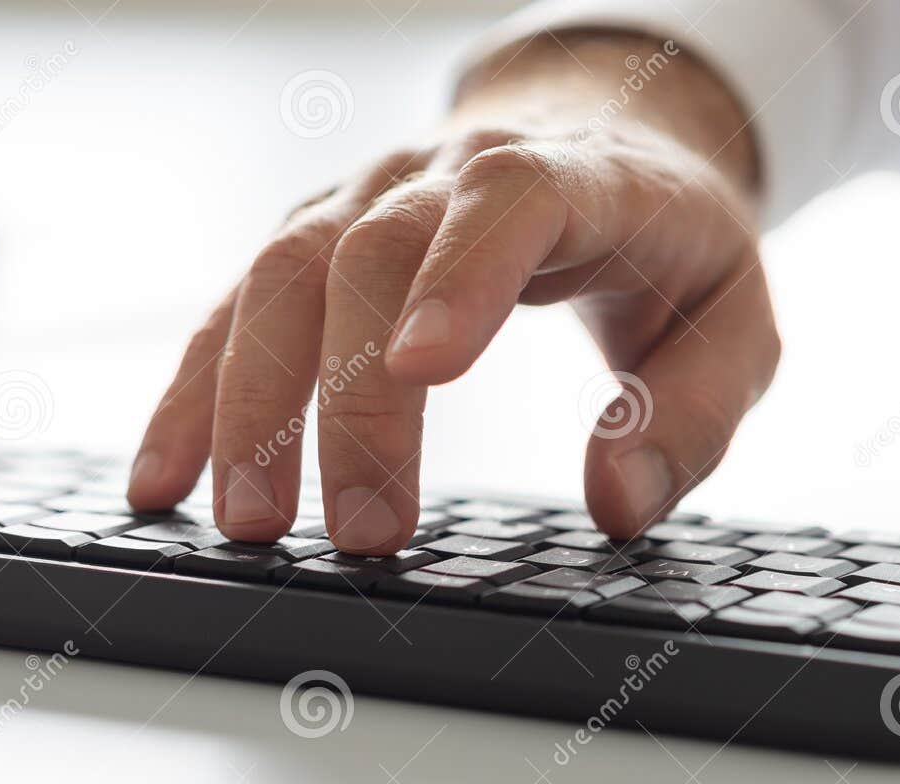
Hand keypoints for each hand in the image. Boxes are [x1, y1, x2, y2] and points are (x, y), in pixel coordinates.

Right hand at [127, 31, 777, 553]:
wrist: (595, 133)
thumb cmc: (666, 243)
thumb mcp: (733, 321)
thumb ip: (693, 411)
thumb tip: (620, 503)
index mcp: (563, 177)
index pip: (504, 203)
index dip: (460, 277)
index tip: (424, 372)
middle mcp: (441, 176)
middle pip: (366, 257)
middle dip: (350, 401)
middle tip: (365, 533)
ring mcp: (361, 201)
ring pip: (278, 277)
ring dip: (249, 402)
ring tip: (248, 524)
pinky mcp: (313, 242)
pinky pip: (235, 308)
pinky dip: (195, 393)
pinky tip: (165, 477)